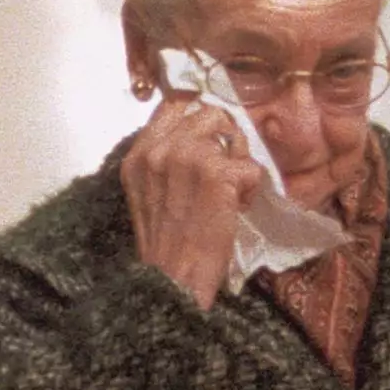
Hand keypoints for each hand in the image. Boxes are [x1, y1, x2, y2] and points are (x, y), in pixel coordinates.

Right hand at [122, 94, 265, 308]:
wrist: (171, 283)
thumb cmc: (166, 246)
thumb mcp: (148, 195)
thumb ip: (164, 161)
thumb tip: (196, 137)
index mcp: (138, 156)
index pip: (174, 106)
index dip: (198, 119)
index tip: (211, 142)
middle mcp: (158, 150)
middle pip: (208, 115)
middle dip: (225, 139)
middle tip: (226, 172)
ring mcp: (187, 157)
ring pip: (231, 133)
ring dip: (239, 161)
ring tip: (232, 191)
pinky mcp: (216, 173)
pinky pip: (250, 166)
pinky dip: (251, 190)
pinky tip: (238, 209)